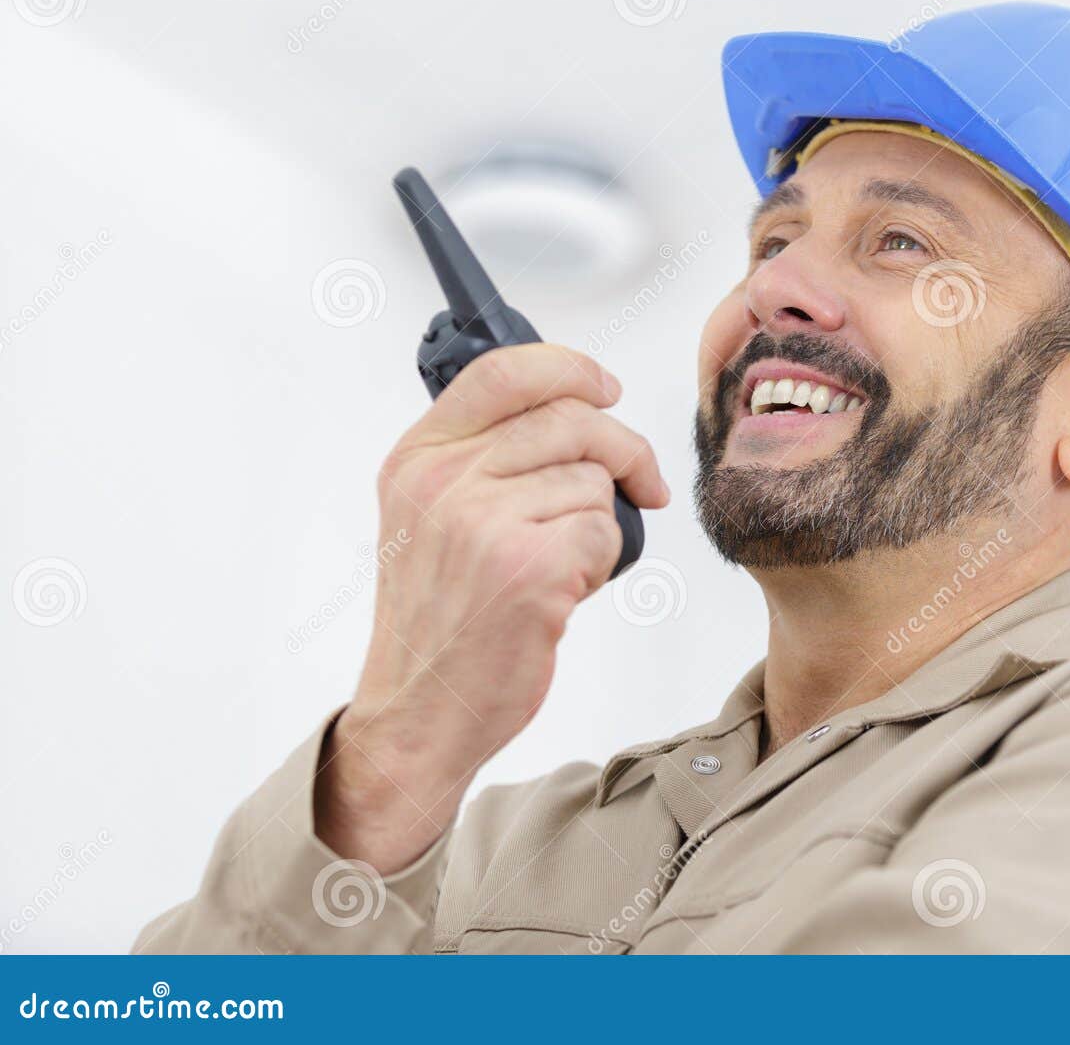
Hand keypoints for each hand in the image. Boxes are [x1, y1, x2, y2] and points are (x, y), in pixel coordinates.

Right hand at [313, 344, 669, 871]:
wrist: (420, 712)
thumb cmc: (438, 621)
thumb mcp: (430, 518)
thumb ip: (481, 457)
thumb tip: (572, 410)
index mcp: (417, 459)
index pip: (503, 371)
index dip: (569, 368)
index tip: (605, 387)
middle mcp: (443, 482)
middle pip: (571, 420)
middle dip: (625, 451)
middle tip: (642, 483)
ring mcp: (483, 523)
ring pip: (595, 481)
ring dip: (600, 523)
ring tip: (560, 563)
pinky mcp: (528, 568)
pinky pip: (605, 532)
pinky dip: (603, 563)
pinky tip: (565, 591)